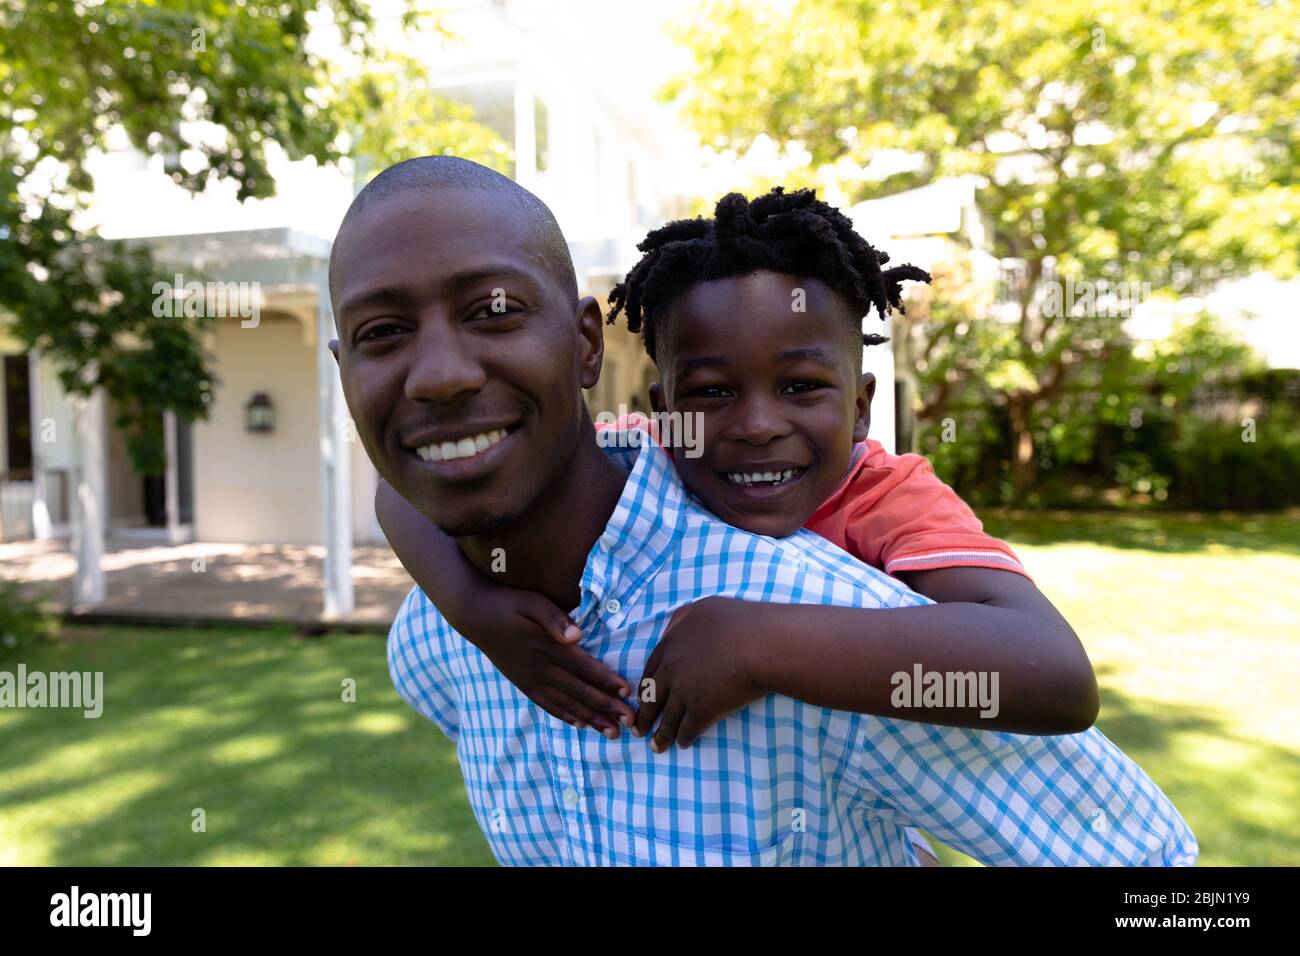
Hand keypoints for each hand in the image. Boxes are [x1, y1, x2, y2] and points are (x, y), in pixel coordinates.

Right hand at [464, 588, 636, 738]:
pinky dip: (565, 715)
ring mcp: (531, 679)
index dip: (607, 681)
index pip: (584, 668)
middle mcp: (541, 668)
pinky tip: (579, 724)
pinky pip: (546, 704)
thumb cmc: (507, 603)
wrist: (472, 615)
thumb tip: (577, 635)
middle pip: (580, 691)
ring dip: (590, 718)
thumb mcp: (531, 602)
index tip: (627, 693)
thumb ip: (555, 619)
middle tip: (630, 722)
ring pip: (566, 703)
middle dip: (606, 708)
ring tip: (611, 732)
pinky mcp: (522, 683)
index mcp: (548, 647)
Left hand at [633, 596, 769, 752]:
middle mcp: (672, 668)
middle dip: (644, 715)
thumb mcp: (705, 608)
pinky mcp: (702, 709)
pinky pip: (688, 729)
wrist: (761, 644)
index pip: (651, 669)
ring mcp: (685, 691)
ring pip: (667, 717)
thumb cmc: (741, 621)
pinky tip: (683, 744)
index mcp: (672, 643)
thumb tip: (673, 629)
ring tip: (657, 747)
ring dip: (661, 735)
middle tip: (638, 729)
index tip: (642, 698)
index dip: (645, 686)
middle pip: (651, 696)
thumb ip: (684, 618)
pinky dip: (684, 738)